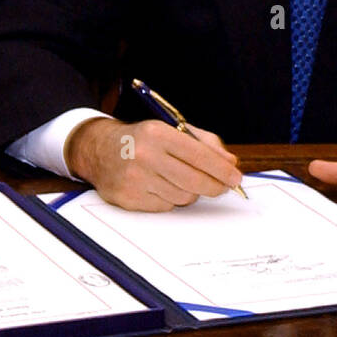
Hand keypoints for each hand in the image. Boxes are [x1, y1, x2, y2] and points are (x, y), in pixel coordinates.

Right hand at [64, 116, 243, 210]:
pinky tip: (164, 186)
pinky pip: (166, 207)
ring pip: (182, 196)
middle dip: (215, 186)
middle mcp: (145, 156)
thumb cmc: (144, 139)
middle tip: (224, 186)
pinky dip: (172, 199)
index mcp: (158, 133)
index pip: (199, 155)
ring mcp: (135, 179)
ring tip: (183, 179)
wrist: (101, 150)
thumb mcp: (173, 130)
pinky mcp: (129, 199)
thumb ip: (205, 143)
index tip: (235, 177)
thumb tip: (230, 163)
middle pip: (194, 181)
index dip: (221, 169)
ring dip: (191, 191)